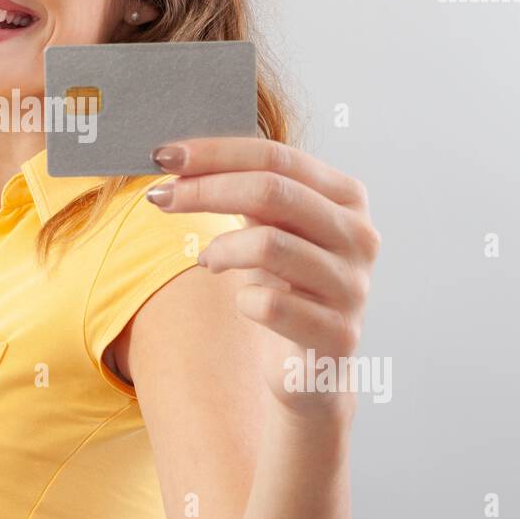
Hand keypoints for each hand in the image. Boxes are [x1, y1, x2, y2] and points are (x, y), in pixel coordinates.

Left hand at [145, 137, 380, 424]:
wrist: (309, 365)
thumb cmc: (283, 285)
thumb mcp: (269, 227)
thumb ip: (243, 190)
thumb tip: (177, 158)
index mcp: (346, 197)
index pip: (276, 157)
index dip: (216, 153)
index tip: (164, 156)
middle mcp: (359, 235)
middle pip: (271, 192)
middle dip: (205, 190)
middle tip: (160, 198)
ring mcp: (353, 285)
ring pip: (269, 245)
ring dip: (221, 250)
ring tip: (206, 260)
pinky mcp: (338, 334)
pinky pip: (271, 304)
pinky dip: (242, 299)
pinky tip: (242, 302)